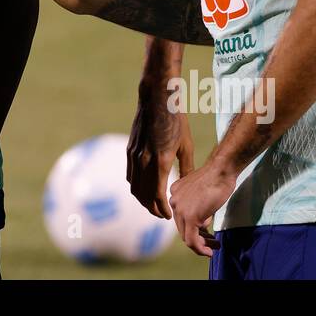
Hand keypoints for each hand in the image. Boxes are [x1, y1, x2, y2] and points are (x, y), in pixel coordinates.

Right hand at [127, 76, 194, 218]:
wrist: (156, 99)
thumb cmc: (175, 120)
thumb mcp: (186, 145)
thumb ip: (185, 168)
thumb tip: (184, 186)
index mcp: (160, 160)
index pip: (157, 195)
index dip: (162, 209)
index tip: (168, 216)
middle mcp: (144, 159)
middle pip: (143, 194)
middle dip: (151, 208)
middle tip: (161, 214)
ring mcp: (134, 154)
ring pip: (134, 186)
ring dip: (142, 199)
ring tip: (152, 204)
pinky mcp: (129, 149)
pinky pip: (130, 174)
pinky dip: (136, 186)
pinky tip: (144, 188)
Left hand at [168, 158, 236, 257]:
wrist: (221, 170)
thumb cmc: (217, 177)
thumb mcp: (202, 193)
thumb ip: (197, 205)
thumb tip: (202, 223)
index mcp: (175, 193)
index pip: (182, 217)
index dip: (195, 228)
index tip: (207, 234)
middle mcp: (173, 201)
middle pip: (183, 227)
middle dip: (199, 238)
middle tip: (213, 243)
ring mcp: (180, 209)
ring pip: (187, 236)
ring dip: (201, 245)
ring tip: (214, 247)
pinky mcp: (190, 217)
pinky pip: (192, 240)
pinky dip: (200, 249)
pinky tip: (209, 252)